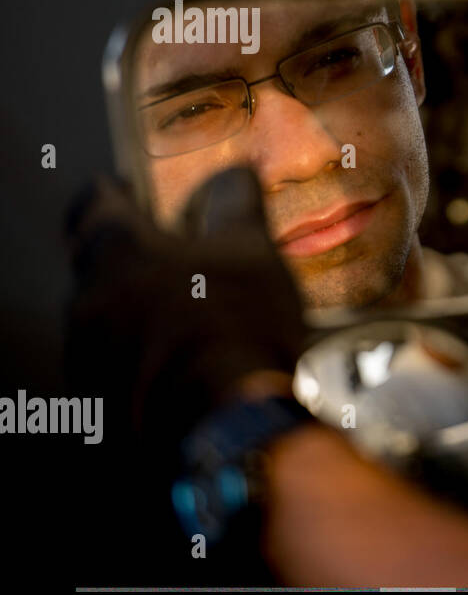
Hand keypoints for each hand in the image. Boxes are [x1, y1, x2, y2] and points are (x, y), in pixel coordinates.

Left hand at [64, 168, 306, 464]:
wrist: (224, 421)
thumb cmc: (235, 328)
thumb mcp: (253, 251)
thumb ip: (236, 204)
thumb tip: (234, 174)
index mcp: (119, 251)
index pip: (95, 204)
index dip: (112, 194)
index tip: (124, 191)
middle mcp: (88, 299)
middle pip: (94, 264)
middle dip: (125, 257)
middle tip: (163, 255)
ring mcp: (87, 354)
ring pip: (100, 317)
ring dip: (131, 310)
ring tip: (179, 315)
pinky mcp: (98, 400)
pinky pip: (110, 363)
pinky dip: (135, 355)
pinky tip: (175, 361)